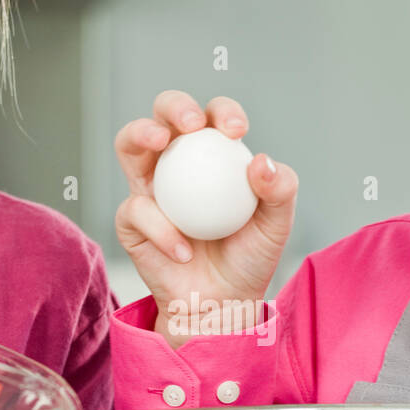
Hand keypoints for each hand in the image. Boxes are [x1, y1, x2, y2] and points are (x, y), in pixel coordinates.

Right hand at [114, 90, 298, 347]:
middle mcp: (177, 164)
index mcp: (212, 155)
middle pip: (164, 115)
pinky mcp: (130, 221)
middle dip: (174, 106)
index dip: (222, 112)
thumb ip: (280, 190)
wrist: (221, 304)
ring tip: (160, 141)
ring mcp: (149, 189)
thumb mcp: (276, 226)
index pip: (213, 119)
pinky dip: (162, 230)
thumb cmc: (249, 258)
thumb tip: (261, 161)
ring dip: (140, 132)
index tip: (237, 131)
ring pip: (129, 144)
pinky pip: (137, 211)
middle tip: (192, 124)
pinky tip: (183, 251)